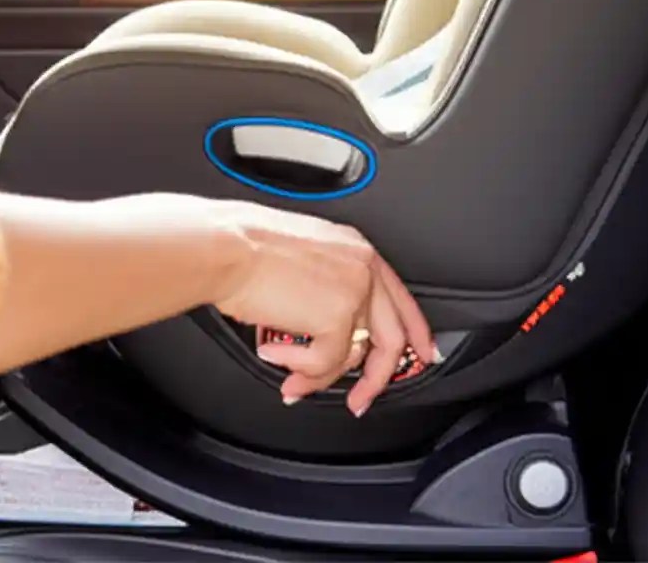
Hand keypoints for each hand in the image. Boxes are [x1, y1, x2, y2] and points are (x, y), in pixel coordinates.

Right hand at [209, 200, 437, 416]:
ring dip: (316, 376)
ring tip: (290, 378)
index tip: (421, 355)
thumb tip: (321, 332)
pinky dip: (298, 367)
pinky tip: (272, 352)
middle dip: (375, 378)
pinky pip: (325, 363)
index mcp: (356, 251)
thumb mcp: (300, 258)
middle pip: (391, 337)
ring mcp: (353, 294)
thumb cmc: (243, 246)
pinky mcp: (336, 318)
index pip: (400, 299)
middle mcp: (362, 269)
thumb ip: (324, 289)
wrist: (226, 247)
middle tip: (360, 400)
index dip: (414, 333)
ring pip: (352, 356)